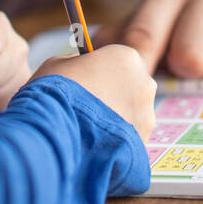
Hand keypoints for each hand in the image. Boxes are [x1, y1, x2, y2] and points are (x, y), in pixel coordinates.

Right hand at [29, 45, 156, 140]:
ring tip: (89, 130)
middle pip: (130, 88)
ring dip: (115, 120)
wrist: (55, 133)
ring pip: (132, 115)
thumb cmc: (55, 93)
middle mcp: (144, 84)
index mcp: (127, 58)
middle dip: (113, 96)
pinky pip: (129, 139)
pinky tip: (94, 145)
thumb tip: (83, 67)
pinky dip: (115, 142)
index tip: (89, 82)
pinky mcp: (142, 142)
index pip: (118, 62)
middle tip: (88, 108)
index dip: (101, 73)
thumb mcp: (59, 63)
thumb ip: (78, 62)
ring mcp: (146, 115)